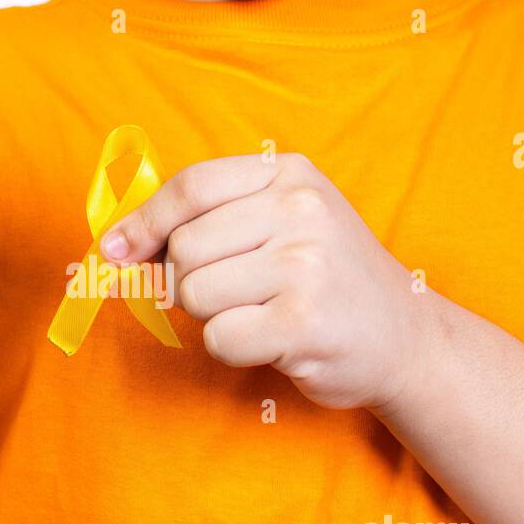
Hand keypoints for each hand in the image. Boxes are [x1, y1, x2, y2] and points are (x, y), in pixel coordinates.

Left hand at [100, 152, 435, 410]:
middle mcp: (301, 210)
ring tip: (263, 313)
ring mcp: (305, 265)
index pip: (191, 188)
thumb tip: (118, 245)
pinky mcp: (304, 321)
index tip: (116, 249)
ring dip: (214, 317)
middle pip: (184, 248)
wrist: (407, 340)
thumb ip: (210, 222)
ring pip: (194, 294)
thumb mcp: (282, 225)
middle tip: (238, 294)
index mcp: (290, 175)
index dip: (144, 222)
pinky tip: (275, 341)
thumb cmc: (328, 282)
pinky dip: (233, 348)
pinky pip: (219, 337)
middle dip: (190, 281)